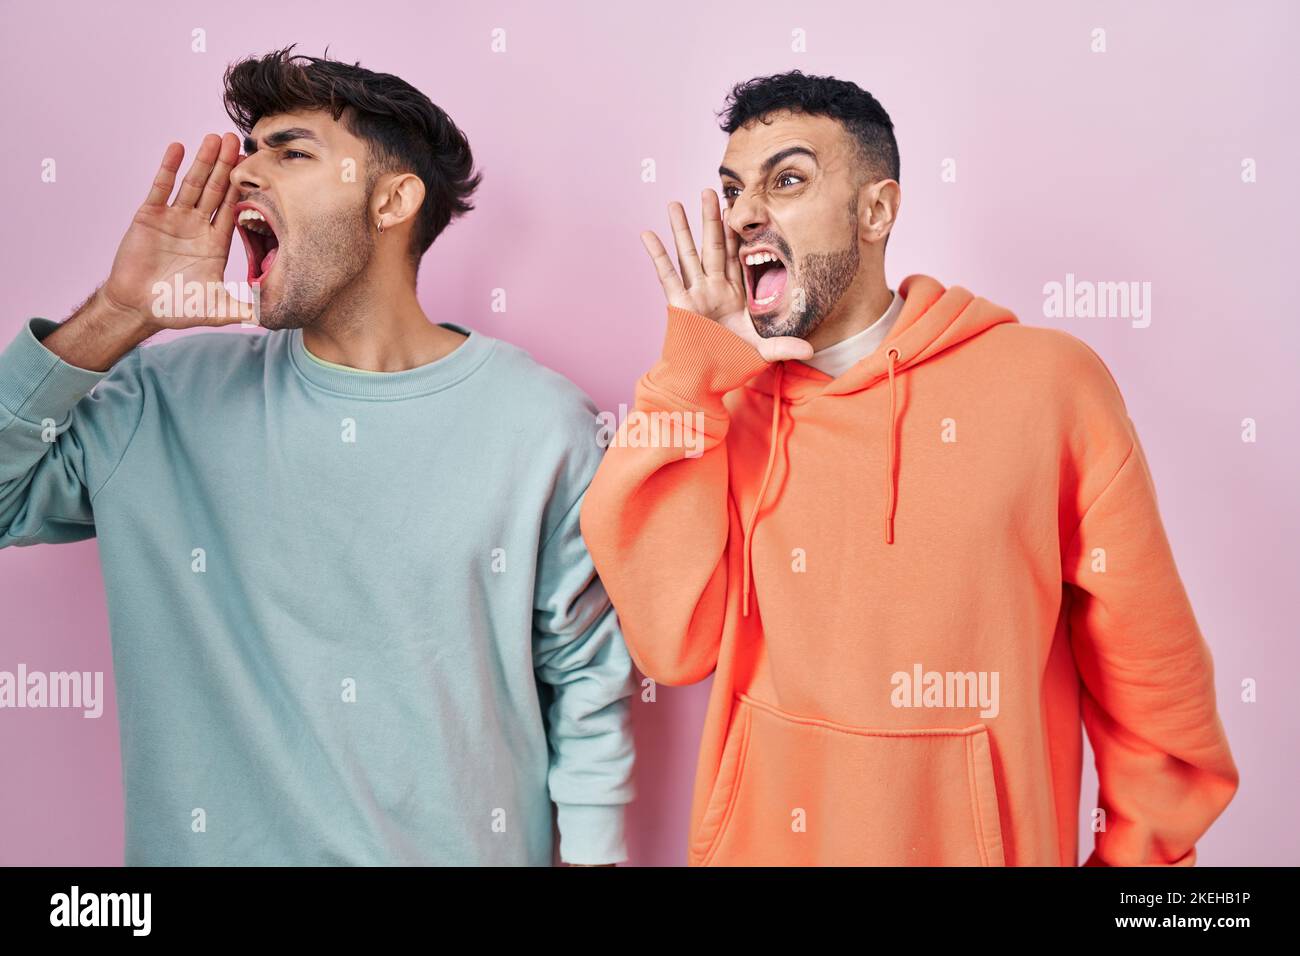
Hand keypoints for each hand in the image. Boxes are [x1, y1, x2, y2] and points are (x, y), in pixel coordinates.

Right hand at [101, 133, 252, 329]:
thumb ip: (243, 309)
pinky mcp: (150, 216)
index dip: (244, 189)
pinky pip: (161, 187)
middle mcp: (197, 226)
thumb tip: (272, 319)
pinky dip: (169, 168)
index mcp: (215, 242)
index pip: (234, 209)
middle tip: (238, 139)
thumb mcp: (217, 309)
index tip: (256, 168)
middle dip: (226, 166)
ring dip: (203, 161)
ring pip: (192, 184)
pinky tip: (178, 149)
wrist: (137, 308)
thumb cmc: (176, 308)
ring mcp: (174, 218)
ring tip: (214, 139)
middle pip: (216, 190)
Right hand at [640, 189, 811, 362]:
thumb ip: (783, 347)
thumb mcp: (761, 353)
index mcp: (733, 295)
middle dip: (710, 219)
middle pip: (712, 246)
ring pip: (688, 254)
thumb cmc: (729, 366)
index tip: (736, 208)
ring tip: (675, 202)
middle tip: (710, 190)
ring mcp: (695, 295)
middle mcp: (713, 290)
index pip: (736, 256)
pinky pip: (667, 275)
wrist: (703, 383)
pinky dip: (657, 254)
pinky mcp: (679, 304)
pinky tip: (648, 234)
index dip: (736, 232)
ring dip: (682, 229)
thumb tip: (811, 349)